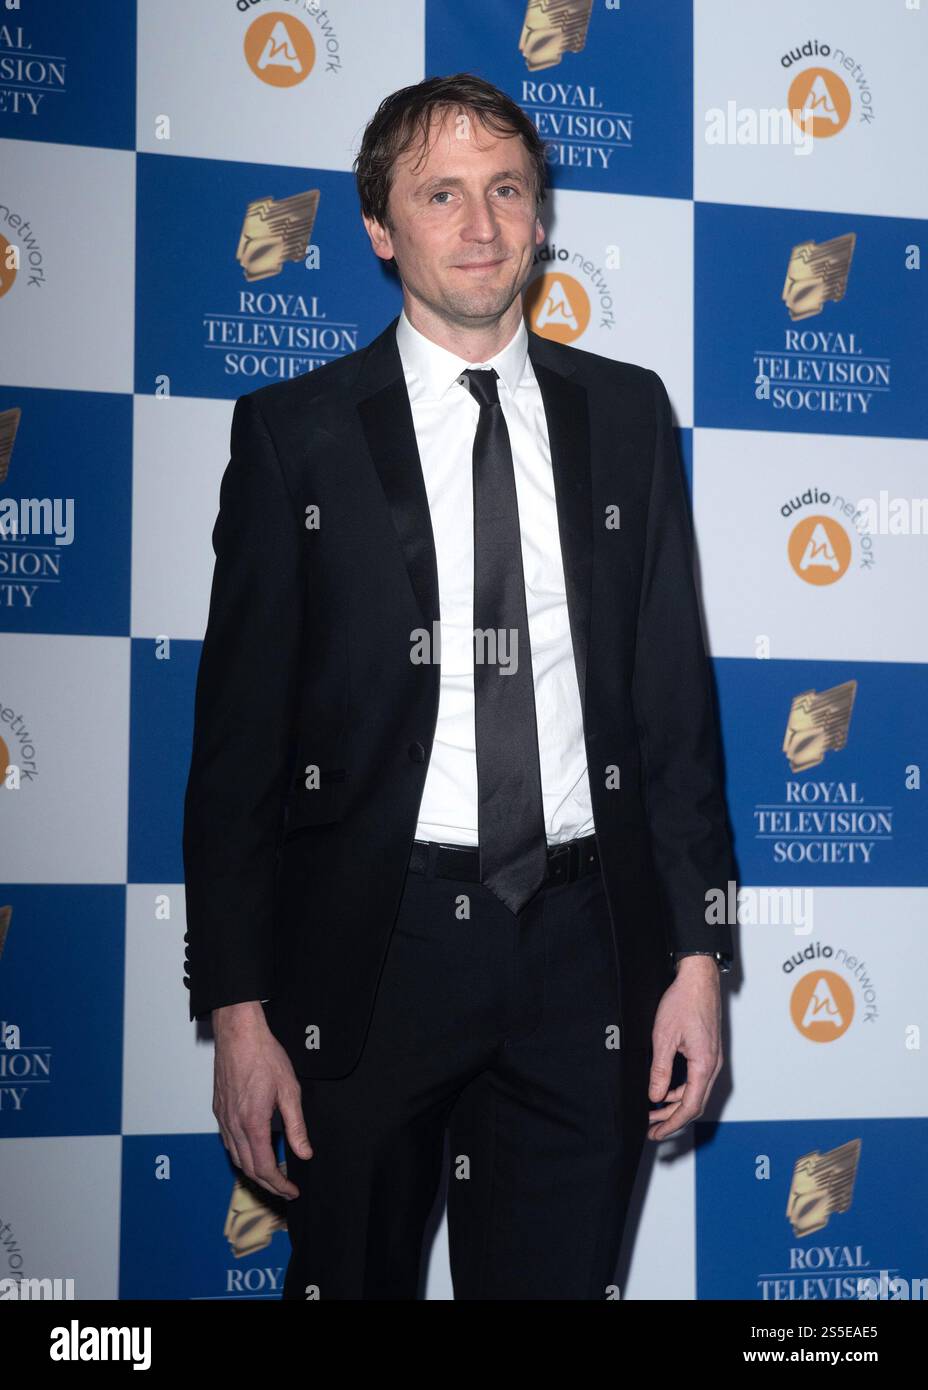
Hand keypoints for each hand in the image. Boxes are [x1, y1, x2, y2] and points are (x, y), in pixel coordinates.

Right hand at [212, 1001, 312, 1198]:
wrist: (238, 1034)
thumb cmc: (264, 1056)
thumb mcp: (290, 1090)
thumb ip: (297, 1126)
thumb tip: (304, 1152)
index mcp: (252, 1123)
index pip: (264, 1167)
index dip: (279, 1184)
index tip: (292, 1191)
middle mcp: (233, 1125)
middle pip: (248, 1168)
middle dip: (267, 1184)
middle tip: (285, 1189)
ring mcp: (223, 1118)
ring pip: (235, 1158)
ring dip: (253, 1172)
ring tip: (272, 1175)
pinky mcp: (218, 1110)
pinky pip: (228, 1142)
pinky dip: (242, 1155)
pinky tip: (253, 1151)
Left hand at [646, 956, 721, 1140]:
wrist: (699, 978)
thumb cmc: (684, 1001)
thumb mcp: (664, 1036)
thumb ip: (660, 1070)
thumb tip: (655, 1096)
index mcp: (704, 1065)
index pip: (690, 1106)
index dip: (672, 1124)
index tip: (656, 1133)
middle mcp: (712, 1065)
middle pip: (694, 1104)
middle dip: (672, 1120)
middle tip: (651, 1130)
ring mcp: (711, 1059)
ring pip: (695, 1092)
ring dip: (674, 1105)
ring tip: (653, 1113)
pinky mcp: (707, 1051)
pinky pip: (695, 1079)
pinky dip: (680, 1090)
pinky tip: (664, 1091)